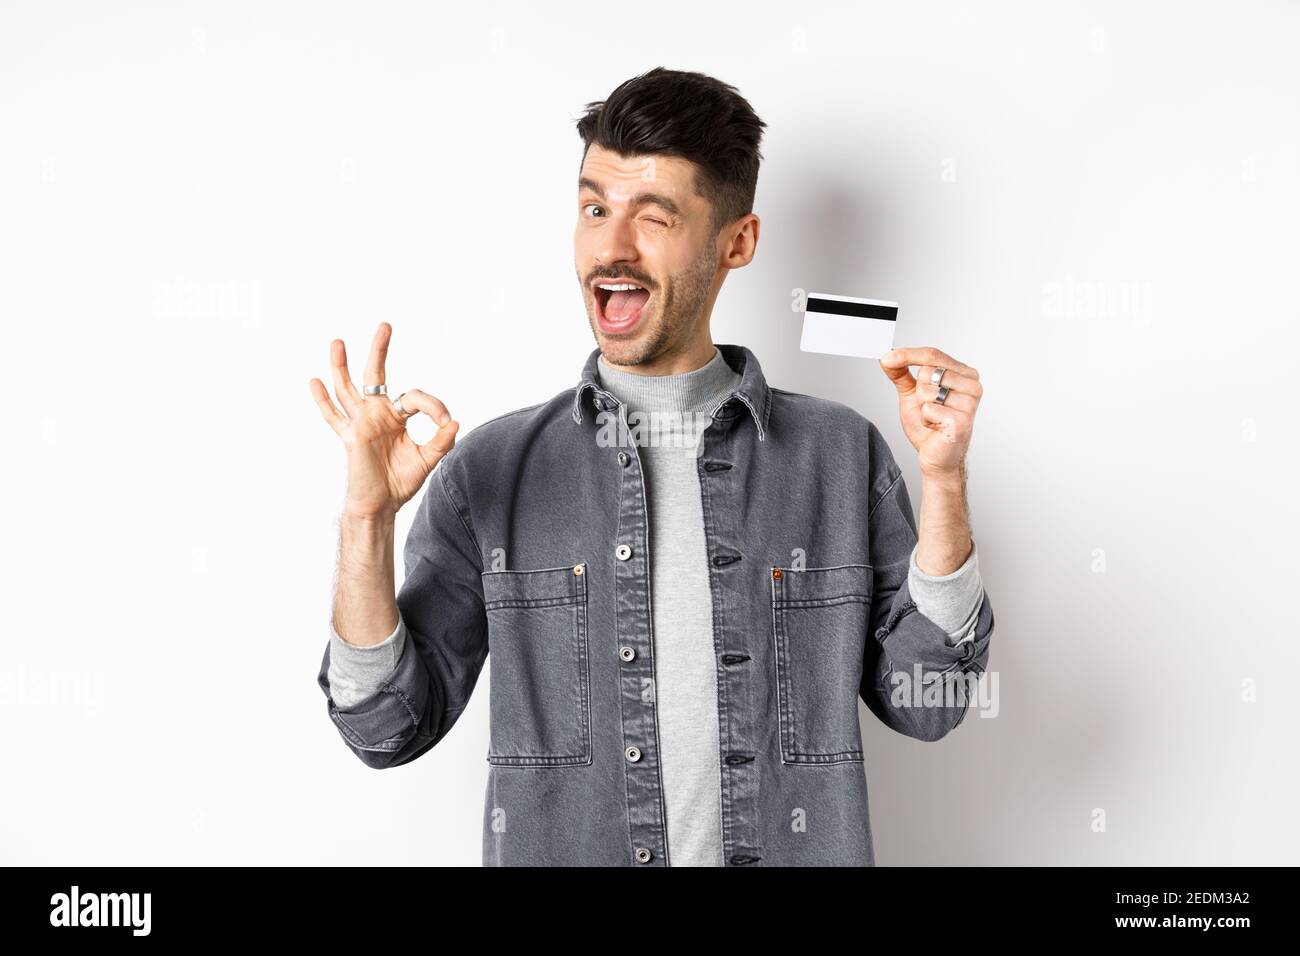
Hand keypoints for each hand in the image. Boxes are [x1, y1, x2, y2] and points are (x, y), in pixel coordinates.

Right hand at [309, 322, 458, 518]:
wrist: (380, 505)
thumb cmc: (400, 482)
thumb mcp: (427, 461)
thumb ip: (441, 442)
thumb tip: (455, 423)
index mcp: (397, 416)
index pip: (415, 397)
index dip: (434, 406)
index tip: (447, 422)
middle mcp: (377, 414)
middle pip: (375, 375)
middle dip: (379, 350)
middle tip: (385, 326)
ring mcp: (361, 423)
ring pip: (348, 389)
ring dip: (342, 366)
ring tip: (338, 342)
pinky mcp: (350, 437)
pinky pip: (334, 417)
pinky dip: (324, 401)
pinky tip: (315, 381)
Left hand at [878, 346, 981, 478]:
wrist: (937, 457)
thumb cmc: (929, 426)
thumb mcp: (912, 394)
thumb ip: (901, 374)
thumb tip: (887, 356)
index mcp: (964, 373)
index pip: (933, 354)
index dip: (907, 355)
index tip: (887, 358)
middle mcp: (972, 384)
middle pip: (927, 371)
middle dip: (918, 392)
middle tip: (929, 408)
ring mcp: (969, 402)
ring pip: (926, 391)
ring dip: (922, 407)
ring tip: (933, 418)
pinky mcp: (962, 420)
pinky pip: (928, 409)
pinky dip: (925, 420)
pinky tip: (936, 427)